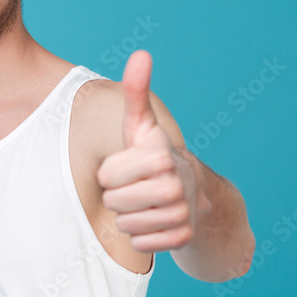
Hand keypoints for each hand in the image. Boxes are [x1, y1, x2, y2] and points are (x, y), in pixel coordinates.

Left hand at [96, 50, 211, 252]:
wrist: (190, 191)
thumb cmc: (151, 155)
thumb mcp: (141, 125)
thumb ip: (138, 91)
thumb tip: (141, 53)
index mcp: (160, 156)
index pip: (106, 176)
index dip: (110, 173)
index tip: (127, 165)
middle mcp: (175, 185)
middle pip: (114, 202)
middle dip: (118, 196)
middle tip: (135, 186)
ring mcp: (181, 213)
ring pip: (125, 224)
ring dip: (128, 216)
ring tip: (144, 203)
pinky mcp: (182, 239)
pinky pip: (140, 244)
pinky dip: (141, 236)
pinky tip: (153, 221)